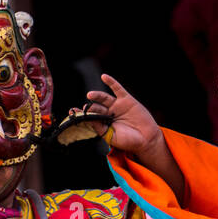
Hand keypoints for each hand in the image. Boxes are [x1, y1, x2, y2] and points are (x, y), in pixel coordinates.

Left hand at [86, 73, 184, 200]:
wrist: (146, 139)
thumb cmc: (128, 141)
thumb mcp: (111, 137)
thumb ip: (99, 128)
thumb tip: (87, 119)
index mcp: (104, 124)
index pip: (90, 118)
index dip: (82, 114)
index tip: (72, 112)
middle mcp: (109, 114)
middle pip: (96, 108)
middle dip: (89, 108)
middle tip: (83, 108)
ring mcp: (117, 106)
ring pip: (104, 99)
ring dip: (97, 96)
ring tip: (89, 95)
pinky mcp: (126, 100)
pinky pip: (117, 89)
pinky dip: (111, 82)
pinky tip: (104, 77)